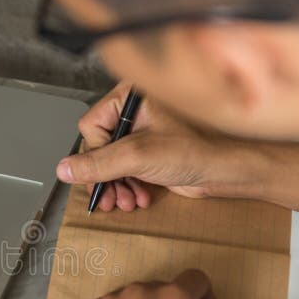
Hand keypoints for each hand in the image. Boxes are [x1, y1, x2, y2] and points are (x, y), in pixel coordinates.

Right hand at [60, 81, 263, 211]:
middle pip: (101, 147)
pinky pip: (128, 170)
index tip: (100, 176)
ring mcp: (146, 132)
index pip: (93, 126)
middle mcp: (137, 111)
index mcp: (132, 97)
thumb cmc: (201, 148)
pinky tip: (138, 198)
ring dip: (116, 186)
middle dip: (105, 177)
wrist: (233, 169)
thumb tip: (65, 169)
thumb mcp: (139, 155)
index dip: (95, 154)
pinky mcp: (154, 152)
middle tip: (107, 197)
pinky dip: (129, 187)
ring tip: (124, 202)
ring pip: (113, 162)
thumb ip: (98, 163)